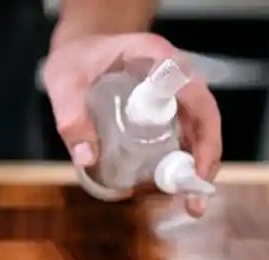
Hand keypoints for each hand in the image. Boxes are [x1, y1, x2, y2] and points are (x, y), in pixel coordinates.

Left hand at [44, 33, 222, 216]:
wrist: (77, 46)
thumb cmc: (73, 58)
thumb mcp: (64, 83)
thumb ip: (71, 117)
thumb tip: (87, 159)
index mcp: (158, 59)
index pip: (197, 99)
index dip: (204, 137)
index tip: (196, 173)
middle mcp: (174, 72)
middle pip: (205, 119)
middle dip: (205, 162)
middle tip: (194, 204)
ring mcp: (173, 89)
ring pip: (197, 128)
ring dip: (195, 165)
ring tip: (186, 203)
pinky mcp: (166, 104)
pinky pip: (183, 131)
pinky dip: (181, 158)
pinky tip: (168, 184)